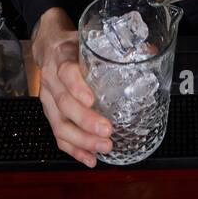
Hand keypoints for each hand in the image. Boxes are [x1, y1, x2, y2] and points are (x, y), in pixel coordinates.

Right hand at [32, 8, 111, 166]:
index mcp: (62, 57)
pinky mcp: (50, 113)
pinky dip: (74, 149)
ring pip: (59, 123)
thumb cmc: (73, 46)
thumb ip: (116, 47)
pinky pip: (58, 135)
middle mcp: (52, 79)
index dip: (77, 87)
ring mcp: (48, 98)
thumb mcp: (89, 40)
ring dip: (81, 140)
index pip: (66, 71)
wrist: (49, 46)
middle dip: (85, 120)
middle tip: (107, 130)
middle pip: (64, 103)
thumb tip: (149, 52)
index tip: (92, 100)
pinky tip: (89, 158)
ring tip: (103, 147)